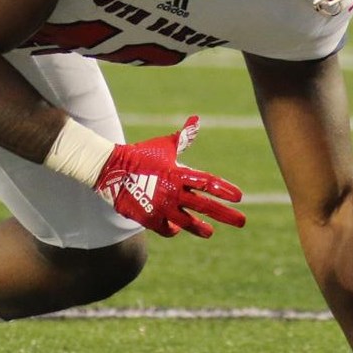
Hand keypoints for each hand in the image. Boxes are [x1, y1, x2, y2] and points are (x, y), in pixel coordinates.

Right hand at [93, 116, 245, 237]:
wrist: (110, 169)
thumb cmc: (140, 154)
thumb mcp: (163, 146)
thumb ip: (183, 137)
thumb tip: (196, 120)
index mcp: (178, 173)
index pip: (208, 182)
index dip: (225, 190)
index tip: (239, 197)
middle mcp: (173, 192)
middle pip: (206, 206)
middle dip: (226, 214)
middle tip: (243, 222)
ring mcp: (161, 206)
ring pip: (188, 222)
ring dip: (201, 228)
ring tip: (210, 232)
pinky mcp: (148, 218)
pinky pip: (167, 228)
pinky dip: (174, 228)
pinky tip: (179, 228)